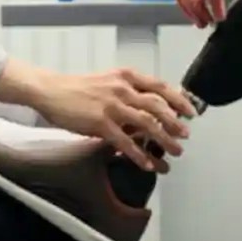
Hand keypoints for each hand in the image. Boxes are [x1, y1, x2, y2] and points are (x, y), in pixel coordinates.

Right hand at [0, 59, 194, 170]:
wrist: (50, 90)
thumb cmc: (78, 88)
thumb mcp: (108, 81)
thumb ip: (129, 90)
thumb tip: (152, 105)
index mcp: (126, 76)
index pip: (160, 87)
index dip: (179, 100)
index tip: (191, 112)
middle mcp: (122, 89)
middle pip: (158, 106)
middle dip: (175, 123)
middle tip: (185, 136)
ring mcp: (111, 106)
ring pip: (146, 124)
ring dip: (164, 140)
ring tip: (175, 152)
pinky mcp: (99, 123)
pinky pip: (125, 142)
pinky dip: (139, 155)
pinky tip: (148, 164)